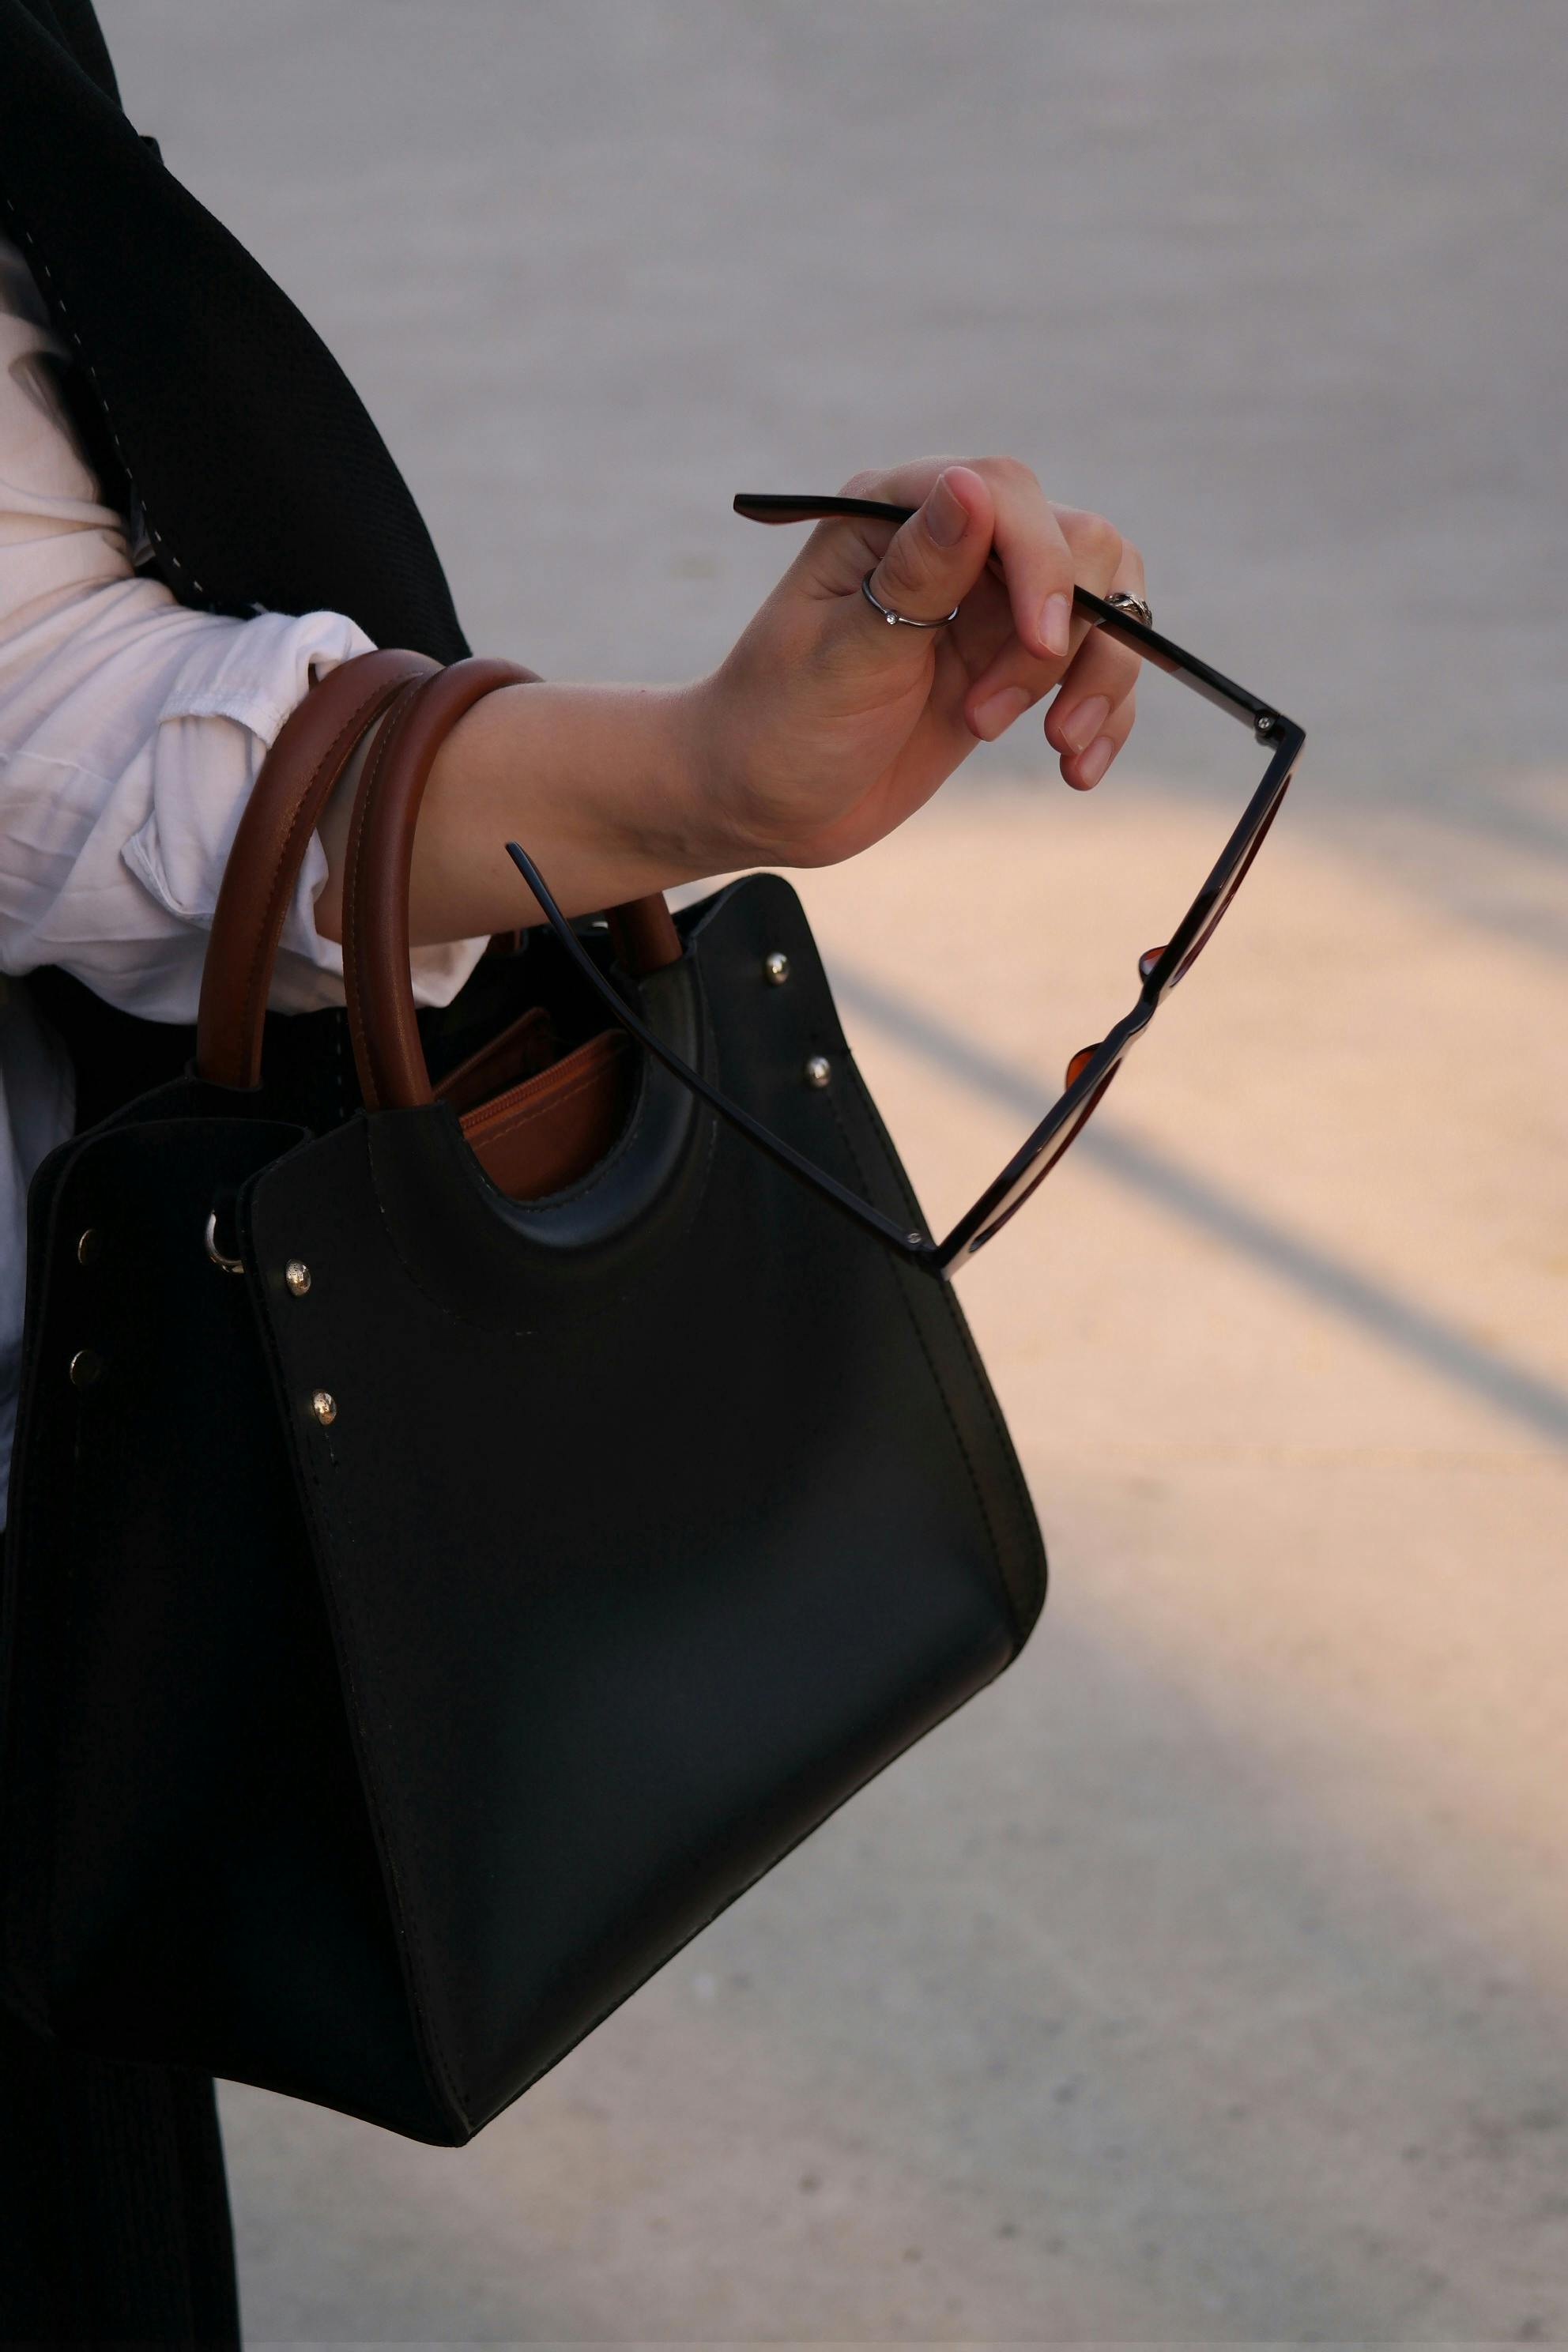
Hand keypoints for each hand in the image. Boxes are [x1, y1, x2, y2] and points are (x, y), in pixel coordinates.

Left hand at [691, 456, 1145, 870]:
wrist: (761, 804)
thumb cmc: (777, 726)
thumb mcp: (841, 657)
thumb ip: (914, 577)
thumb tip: (969, 487)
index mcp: (895, 515)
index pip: (1010, 497)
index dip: (1043, 565)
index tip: (1040, 645)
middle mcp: (955, 546)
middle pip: (1081, 545)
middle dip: (1068, 634)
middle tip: (994, 717)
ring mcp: (990, 607)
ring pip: (1106, 608)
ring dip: (1097, 680)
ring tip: (1056, 748)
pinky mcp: (1013, 668)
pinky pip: (1096, 672)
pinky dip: (1105, 717)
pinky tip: (1077, 770)